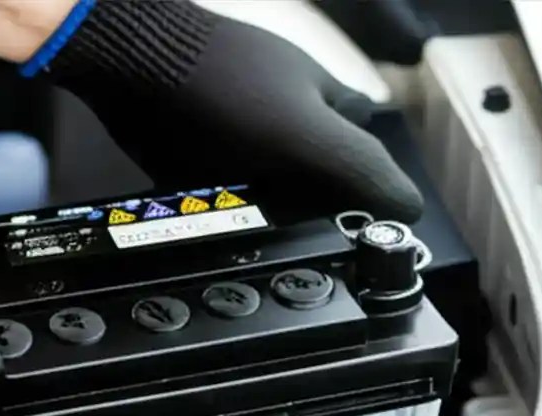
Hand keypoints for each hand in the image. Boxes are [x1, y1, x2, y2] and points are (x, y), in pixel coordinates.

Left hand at [45, 1, 422, 220]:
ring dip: (251, 208)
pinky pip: (211, 181)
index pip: (362, 157)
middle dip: (294, 207)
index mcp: (327, 99)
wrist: (131, 62)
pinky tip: (204, 212)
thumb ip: (362, 173)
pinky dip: (210, 200)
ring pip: (258, 184)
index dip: (359, 193)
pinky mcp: (189, 138)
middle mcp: (285, 107)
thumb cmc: (226, 90)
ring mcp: (234, 122)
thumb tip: (410, 212)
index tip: (346, 224)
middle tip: (281, 227)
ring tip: (240, 222)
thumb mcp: (308, 139)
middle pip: (306, 178)